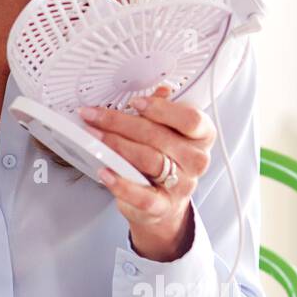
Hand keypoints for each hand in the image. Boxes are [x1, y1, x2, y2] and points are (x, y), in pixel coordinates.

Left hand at [77, 85, 216, 261]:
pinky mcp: (163, 206)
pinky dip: (120, 183)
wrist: (165, 202)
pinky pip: (142, 195)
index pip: (190, 119)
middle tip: (94, 116)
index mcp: (202, 136)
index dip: (161, 109)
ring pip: (148, 159)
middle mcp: (196, 160)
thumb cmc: (166, 160)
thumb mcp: (167, 132)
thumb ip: (162, 112)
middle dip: (121, 123)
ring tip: (94, 137)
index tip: (134, 103)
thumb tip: (159, 90)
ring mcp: (182, 185)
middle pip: (158, 136)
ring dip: (116, 145)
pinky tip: (104, 172)